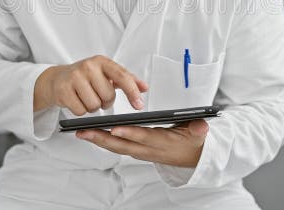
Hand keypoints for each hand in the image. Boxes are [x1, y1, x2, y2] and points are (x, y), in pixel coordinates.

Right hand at [34, 55, 147, 114]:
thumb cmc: (85, 77)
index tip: (139, 105)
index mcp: (101, 61)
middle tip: (97, 95)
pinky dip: (81, 111)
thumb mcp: (105, 73)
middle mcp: (88, 66)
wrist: (56, 79)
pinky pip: (81, 111)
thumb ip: (126, 79)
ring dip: (93, 107)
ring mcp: (74, 77)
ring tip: (86, 97)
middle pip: (108, 96)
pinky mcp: (63, 90)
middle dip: (105, 101)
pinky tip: (76, 101)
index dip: (132, 91)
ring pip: (94, 106)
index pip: (122, 76)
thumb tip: (144, 87)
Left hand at [76, 119, 208, 167]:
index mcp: (162, 143)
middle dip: (102, 139)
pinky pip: (117, 147)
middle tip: (84, 131)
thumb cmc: (192, 142)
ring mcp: (141, 152)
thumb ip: (199, 129)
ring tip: (80, 132)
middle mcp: (148, 150)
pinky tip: (91, 134)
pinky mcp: (137, 151)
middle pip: (123, 145)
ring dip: (98, 141)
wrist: (192, 158)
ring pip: (116, 147)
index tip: (115, 129)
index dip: (130, 134)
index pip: (144, 138)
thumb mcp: (198, 134)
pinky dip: (103, 141)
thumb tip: (202, 125)